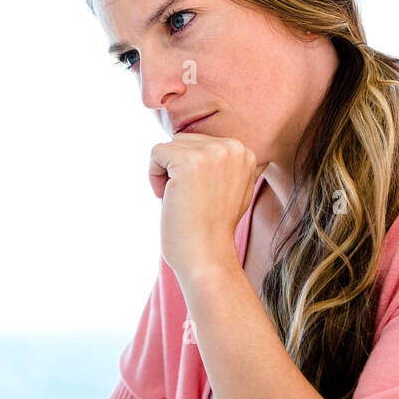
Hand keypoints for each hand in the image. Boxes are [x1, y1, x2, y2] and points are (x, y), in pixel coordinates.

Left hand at [149, 132, 259, 282]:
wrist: (207, 256)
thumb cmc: (211, 228)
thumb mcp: (229, 188)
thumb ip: (221, 164)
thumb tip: (202, 145)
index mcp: (244, 152)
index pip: (200, 143)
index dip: (191, 172)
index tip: (202, 199)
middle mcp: (233, 147)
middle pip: (184, 141)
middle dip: (177, 170)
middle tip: (190, 201)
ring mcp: (212, 152)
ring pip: (169, 147)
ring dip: (166, 174)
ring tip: (182, 200)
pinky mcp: (188, 161)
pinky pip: (156, 153)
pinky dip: (153, 177)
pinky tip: (168, 198)